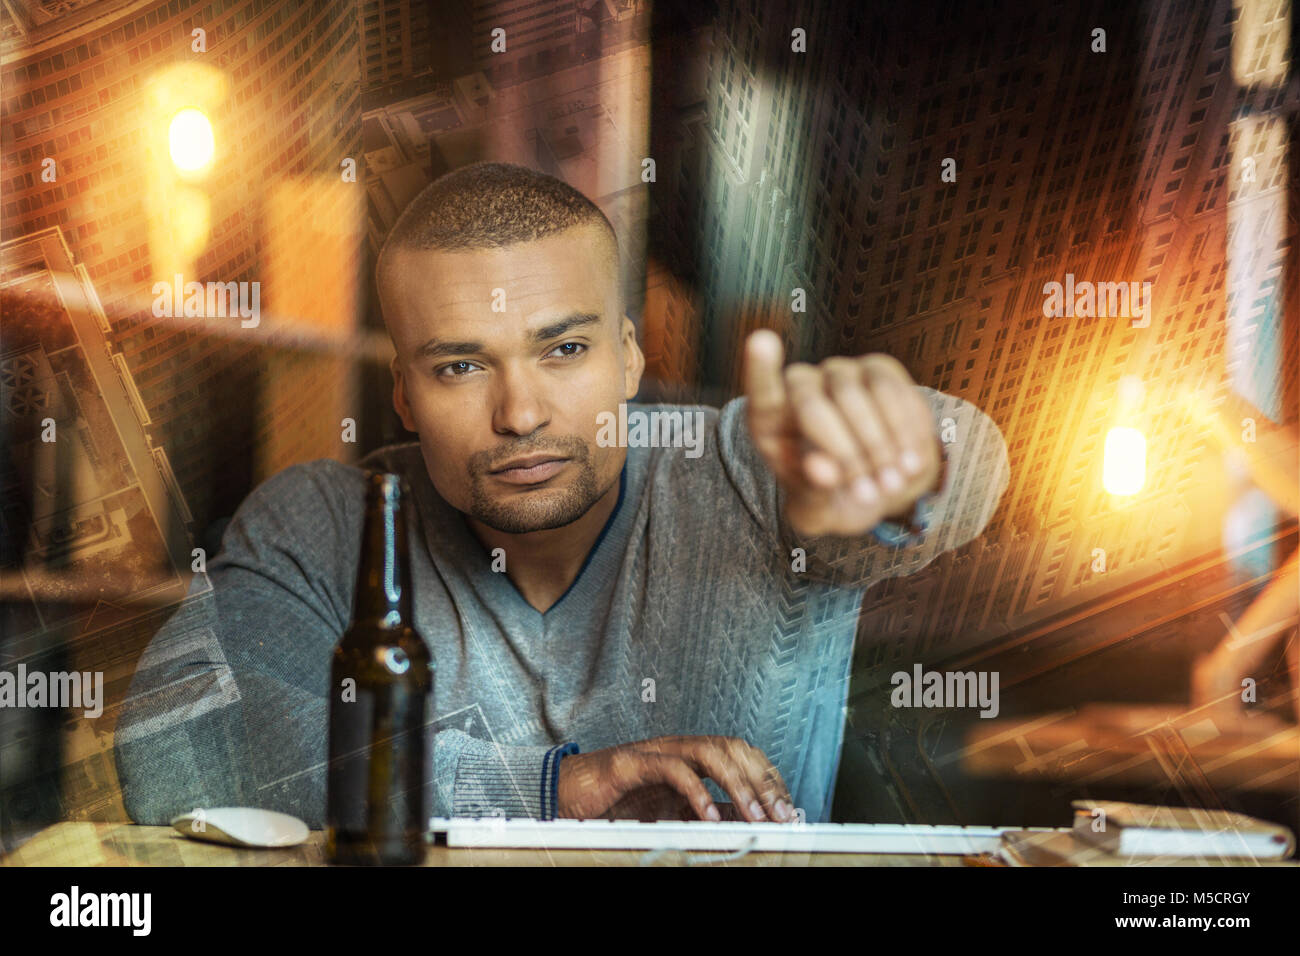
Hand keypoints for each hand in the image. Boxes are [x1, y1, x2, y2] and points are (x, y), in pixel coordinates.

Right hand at [556, 735, 793, 822]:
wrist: (561, 795)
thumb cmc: (613, 802)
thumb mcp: (669, 812)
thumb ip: (703, 812)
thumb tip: (742, 824)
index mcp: (689, 758)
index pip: (742, 755)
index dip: (769, 778)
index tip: (788, 809)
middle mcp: (677, 748)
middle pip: (734, 748)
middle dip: (763, 780)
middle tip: (781, 815)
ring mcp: (655, 752)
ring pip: (710, 752)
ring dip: (738, 784)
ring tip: (755, 815)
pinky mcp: (631, 763)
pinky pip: (671, 769)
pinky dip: (696, 792)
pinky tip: (710, 816)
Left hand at [743, 329, 941, 536]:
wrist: (878, 486)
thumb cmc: (834, 500)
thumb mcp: (818, 512)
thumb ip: (813, 494)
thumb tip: (820, 469)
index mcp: (770, 422)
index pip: (761, 393)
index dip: (760, 368)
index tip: (761, 341)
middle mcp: (800, 387)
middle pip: (812, 404)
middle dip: (845, 454)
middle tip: (869, 493)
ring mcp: (838, 373)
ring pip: (857, 394)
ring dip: (879, 446)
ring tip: (891, 485)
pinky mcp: (878, 370)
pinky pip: (895, 392)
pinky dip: (904, 433)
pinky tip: (910, 463)